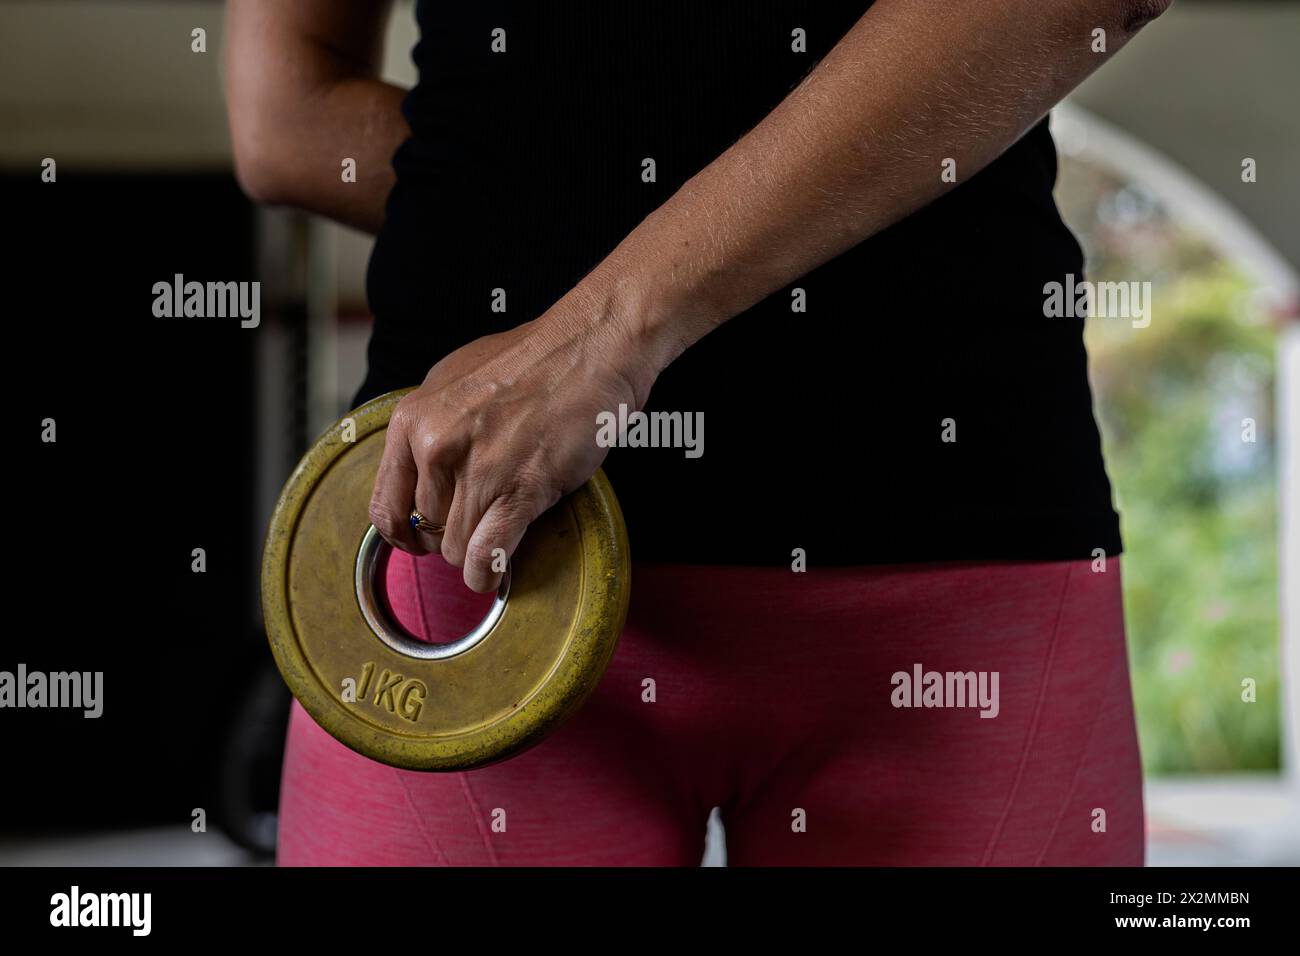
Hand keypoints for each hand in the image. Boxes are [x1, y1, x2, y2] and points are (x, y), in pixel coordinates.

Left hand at [368, 293, 648, 591]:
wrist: (591, 346)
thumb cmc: (534, 359)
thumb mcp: (456, 379)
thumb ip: (430, 425)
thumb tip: (419, 468)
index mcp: (413, 419)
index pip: (386, 503)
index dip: (402, 532)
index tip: (418, 539)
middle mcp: (435, 446)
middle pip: (427, 530)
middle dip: (451, 536)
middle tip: (479, 524)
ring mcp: (477, 469)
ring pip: (456, 548)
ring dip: (476, 553)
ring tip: (496, 542)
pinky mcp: (519, 489)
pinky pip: (488, 555)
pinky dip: (488, 574)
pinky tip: (495, 576)